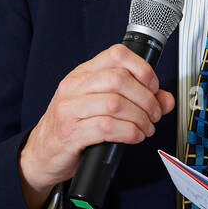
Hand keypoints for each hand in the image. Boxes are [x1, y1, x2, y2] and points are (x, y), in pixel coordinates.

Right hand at [18, 43, 175, 208]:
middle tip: (154, 113)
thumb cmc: (72, 127)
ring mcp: (69, 109)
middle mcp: (73, 87)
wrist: (41, 154)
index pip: (116, 54)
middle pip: (119, 80)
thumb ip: (136, 99)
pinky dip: (129, 132)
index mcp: (82, 74)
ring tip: (145, 128)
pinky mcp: (70, 132)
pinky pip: (107, 127)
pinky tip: (134, 136)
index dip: (142, 68)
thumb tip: (166, 99)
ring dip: (140, 118)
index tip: (153, 86)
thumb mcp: (101, 107)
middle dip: (146, 98)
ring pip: (115, 104)